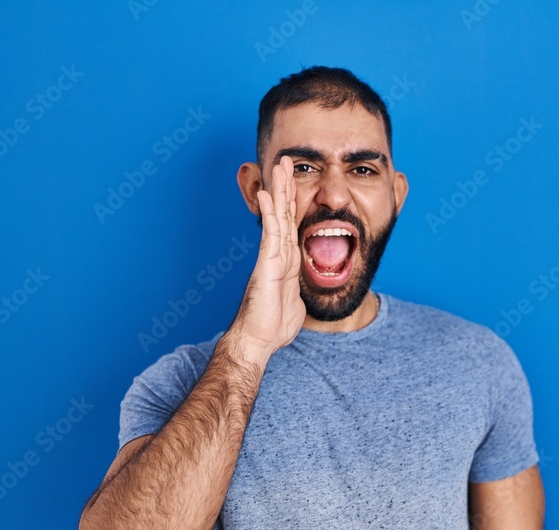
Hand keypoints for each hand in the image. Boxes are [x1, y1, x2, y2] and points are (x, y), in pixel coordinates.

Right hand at [224, 156, 305, 361]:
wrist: (258, 340)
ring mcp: (271, 258)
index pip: (290, 224)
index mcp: (287, 261)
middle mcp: (278, 254)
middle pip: (282, 214)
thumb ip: (298, 289)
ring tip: (280, 166)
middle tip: (286, 161)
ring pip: (277, 218)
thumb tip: (300, 288)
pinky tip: (270, 196)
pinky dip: (270, 215)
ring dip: (279, 191)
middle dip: (285, 186)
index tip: (294, 180)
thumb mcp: (295, 302)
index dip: (292, 201)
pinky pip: (270, 235)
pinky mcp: (267, 266)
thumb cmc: (273, 326)